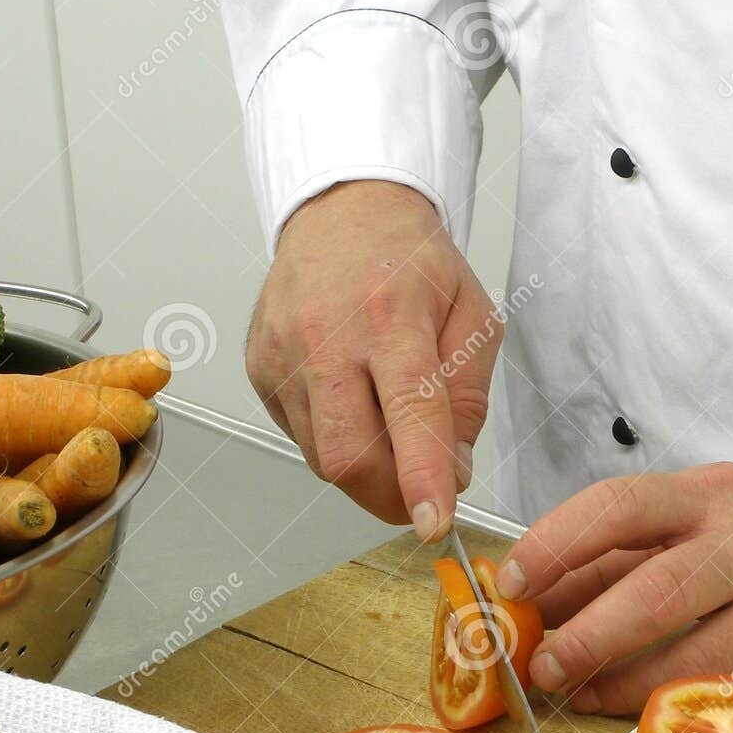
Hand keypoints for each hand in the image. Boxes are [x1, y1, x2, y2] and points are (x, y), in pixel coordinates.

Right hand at [246, 180, 498, 538]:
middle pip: (348, 455)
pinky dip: (336, 440)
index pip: (408, 411)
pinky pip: (299, 436)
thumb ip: (469, 397)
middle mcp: (326, 337)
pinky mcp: (258, 370)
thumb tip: (453, 469)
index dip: (421, 477)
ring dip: (366, 468)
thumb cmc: (412, 262)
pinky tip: (352, 401)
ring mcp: (282, 355)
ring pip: (322, 457)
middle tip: (420, 493)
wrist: (343, 210)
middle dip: (391, 497)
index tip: (434, 522)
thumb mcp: (473, 315)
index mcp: (390, 318)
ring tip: (389, 424)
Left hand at [493, 463, 732, 714]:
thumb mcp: (702, 513)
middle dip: (586, 635)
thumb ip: (623, 552)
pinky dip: (677, 703)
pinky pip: (732, 688)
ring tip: (577, 693)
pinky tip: (641, 711)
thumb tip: (538, 597)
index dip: (555, 545)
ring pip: (694, 655)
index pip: (619, 507)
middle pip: (654, 592)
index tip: (510, 582)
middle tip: (540, 663)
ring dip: (622, 685)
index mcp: (709, 492)